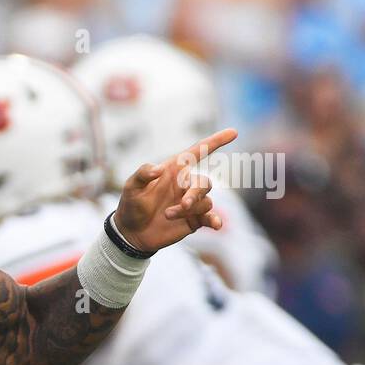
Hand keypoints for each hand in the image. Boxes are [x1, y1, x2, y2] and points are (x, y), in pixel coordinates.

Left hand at [113, 128, 236, 253]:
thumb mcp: (131, 187)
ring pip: (205, 201)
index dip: (215, 141)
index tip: (233, 132)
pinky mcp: (194, 219)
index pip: (197, 152)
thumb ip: (142, 174)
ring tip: (167, 215)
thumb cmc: (131, 204)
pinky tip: (216, 225)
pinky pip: (211, 217)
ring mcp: (192, 202)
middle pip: (204, 182)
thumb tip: (158, 169)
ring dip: (189, 209)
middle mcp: (186, 184)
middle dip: (195, 193)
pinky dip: (216, 220)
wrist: (131, 232)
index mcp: (174, 170)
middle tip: (183, 204)